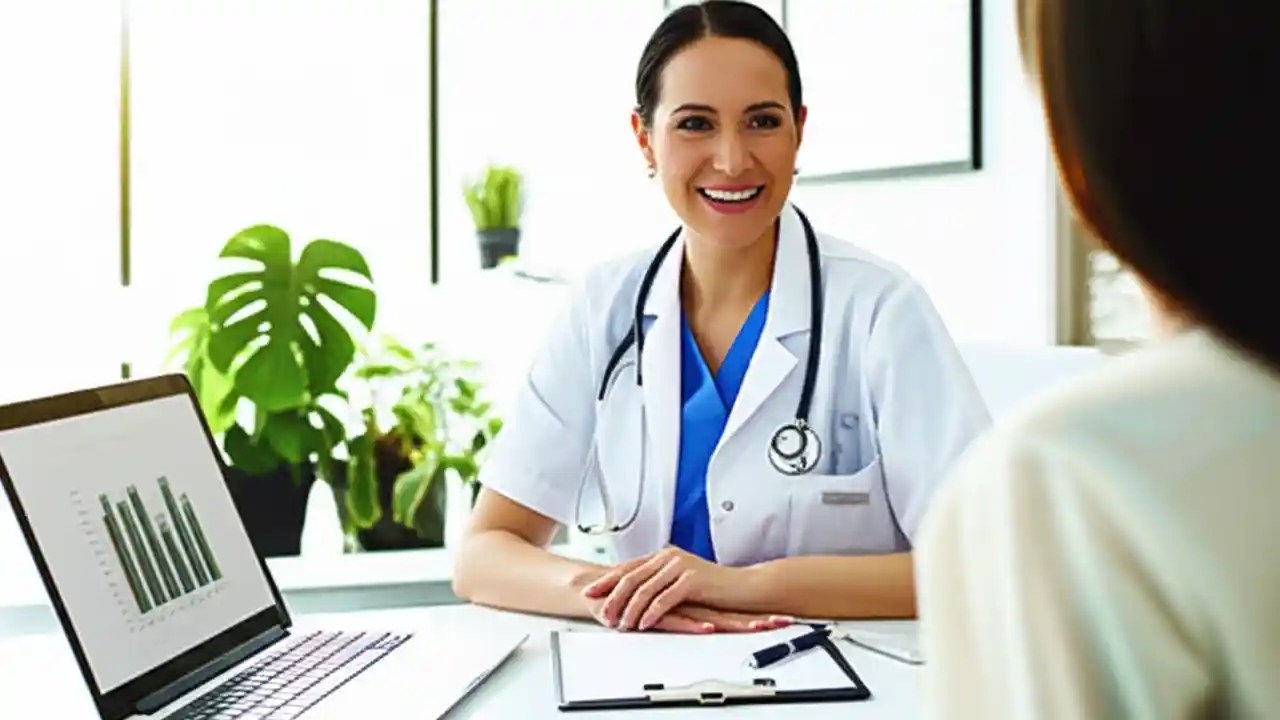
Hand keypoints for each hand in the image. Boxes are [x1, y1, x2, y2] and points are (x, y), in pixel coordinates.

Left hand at [582, 547, 791, 631]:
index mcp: (663, 555)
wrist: (744, 587)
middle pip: (631, 576)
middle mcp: (669, 557)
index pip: (628, 568)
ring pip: (645, 588)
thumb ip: (660, 583)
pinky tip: (643, 624)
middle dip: (612, 597)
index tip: (590, 593)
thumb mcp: (681, 582)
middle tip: (602, 614)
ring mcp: (680, 566)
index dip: (606, 581)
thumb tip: (634, 596)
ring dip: (630, 609)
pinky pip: (664, 598)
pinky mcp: (692, 580)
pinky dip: (651, 613)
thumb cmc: (714, 588)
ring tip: (621, 624)